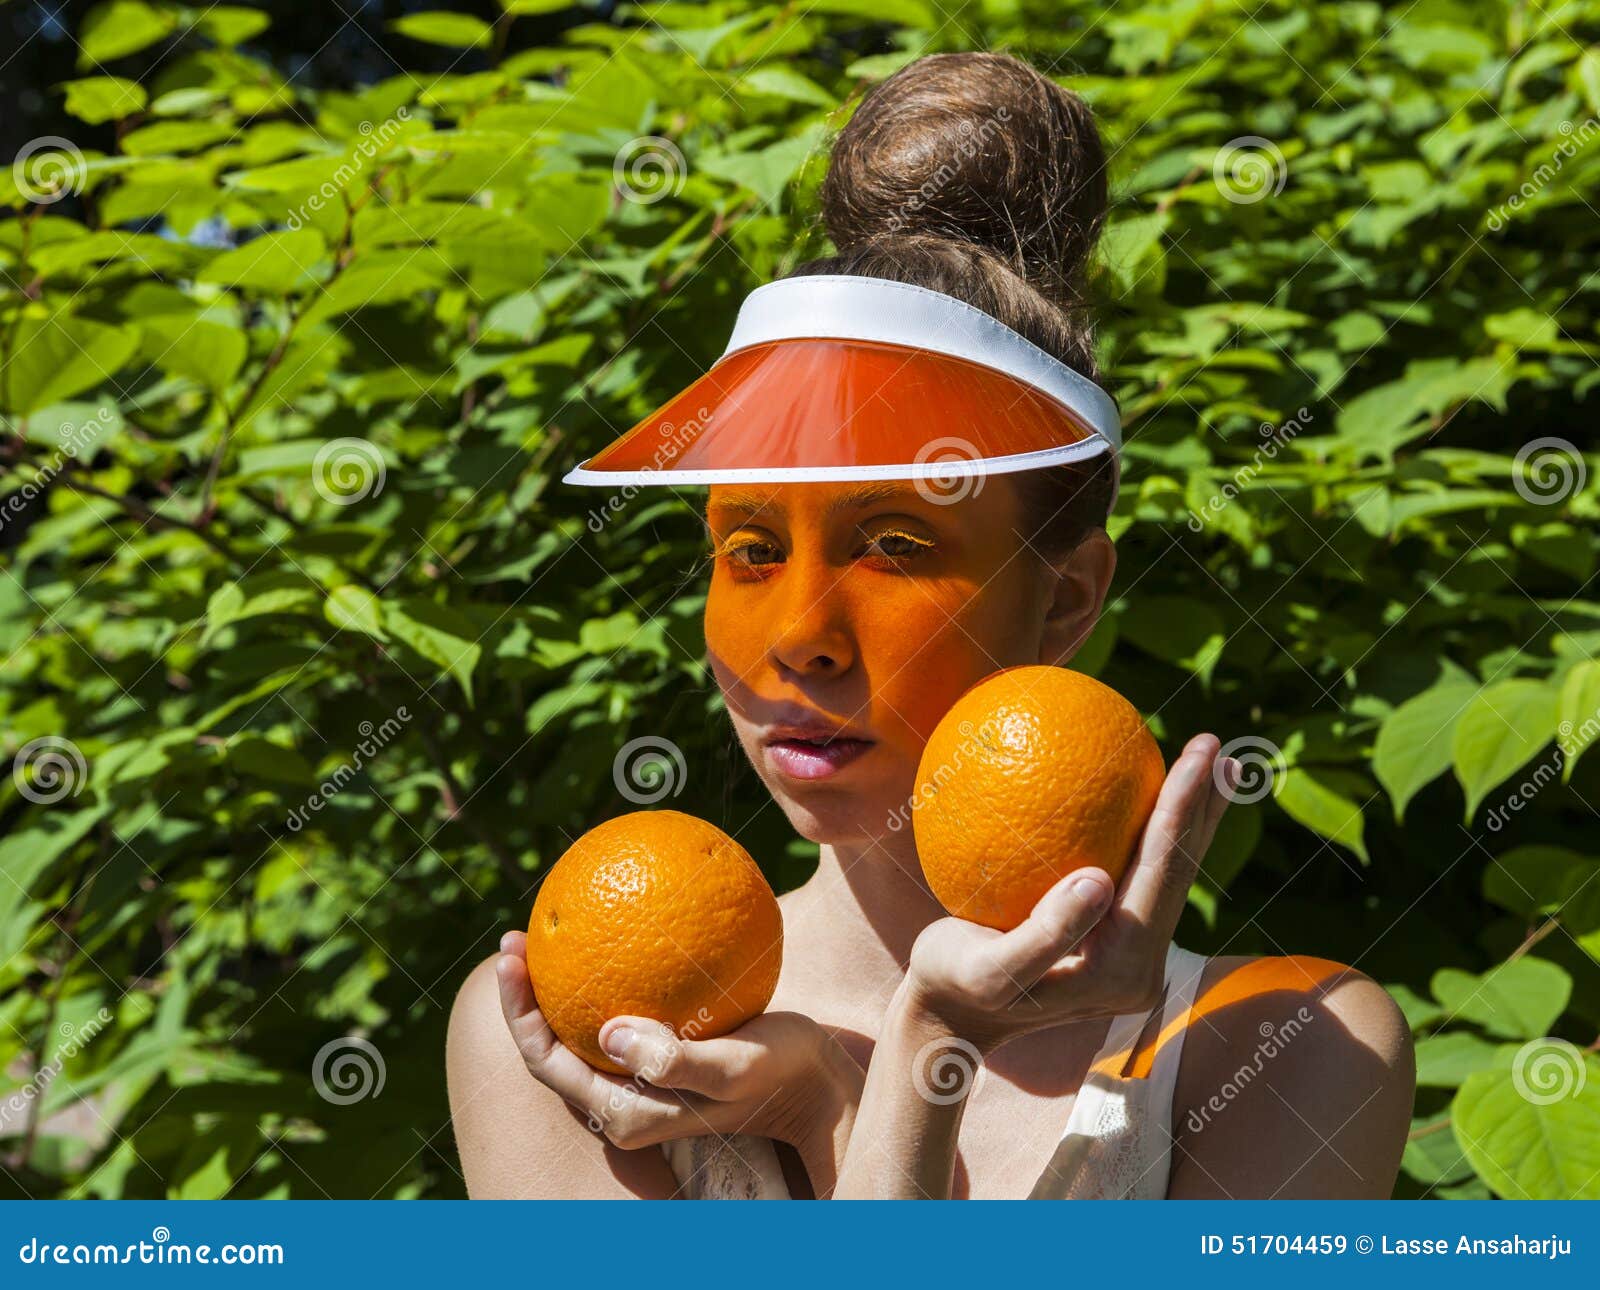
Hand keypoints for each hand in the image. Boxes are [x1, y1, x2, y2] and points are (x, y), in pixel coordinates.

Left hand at [494, 932, 860, 1187]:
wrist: (813, 1084)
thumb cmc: (778, 1074)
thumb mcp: (733, 1070)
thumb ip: (673, 1062)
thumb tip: (610, 1033)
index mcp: (626, 1113)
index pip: (547, 1062)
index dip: (519, 1013)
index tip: (511, 958)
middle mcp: (622, 1102)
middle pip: (550, 1047)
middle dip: (524, 996)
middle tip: (516, 936)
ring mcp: (638, 1083)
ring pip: (576, 1035)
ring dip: (553, 989)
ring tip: (545, 934)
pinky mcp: (658, 1060)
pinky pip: (612, 1021)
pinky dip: (596, 984)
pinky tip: (607, 941)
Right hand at [901, 733, 1235, 1053]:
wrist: (949, 1017)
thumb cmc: (955, 985)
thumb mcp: (988, 969)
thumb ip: (1044, 935)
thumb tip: (1099, 879)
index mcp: (1120, 970)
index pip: (1160, 876)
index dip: (1182, 809)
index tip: (1200, 753)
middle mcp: (1139, 968)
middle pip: (1178, 874)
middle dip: (1204, 809)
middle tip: (1222, 747)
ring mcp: (1130, 958)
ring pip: (1170, 876)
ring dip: (1194, 820)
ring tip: (1218, 765)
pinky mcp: (1113, 944)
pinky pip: (1142, 878)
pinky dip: (1157, 833)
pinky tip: (1153, 793)